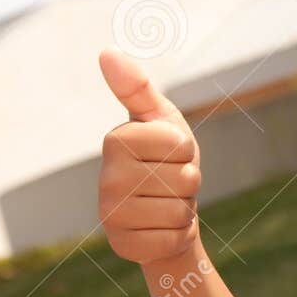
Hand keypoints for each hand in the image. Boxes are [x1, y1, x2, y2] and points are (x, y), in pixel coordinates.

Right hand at [97, 49, 200, 263]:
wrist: (164, 213)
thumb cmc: (166, 160)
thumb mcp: (161, 120)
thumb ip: (137, 87)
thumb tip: (106, 52)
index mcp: (115, 140)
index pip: (180, 144)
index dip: (187, 151)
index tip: (172, 154)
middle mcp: (106, 178)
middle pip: (184, 179)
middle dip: (189, 182)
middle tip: (171, 182)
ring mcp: (110, 215)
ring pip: (180, 211)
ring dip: (185, 209)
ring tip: (166, 203)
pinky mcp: (123, 245)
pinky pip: (172, 240)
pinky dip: (178, 235)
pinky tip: (161, 228)